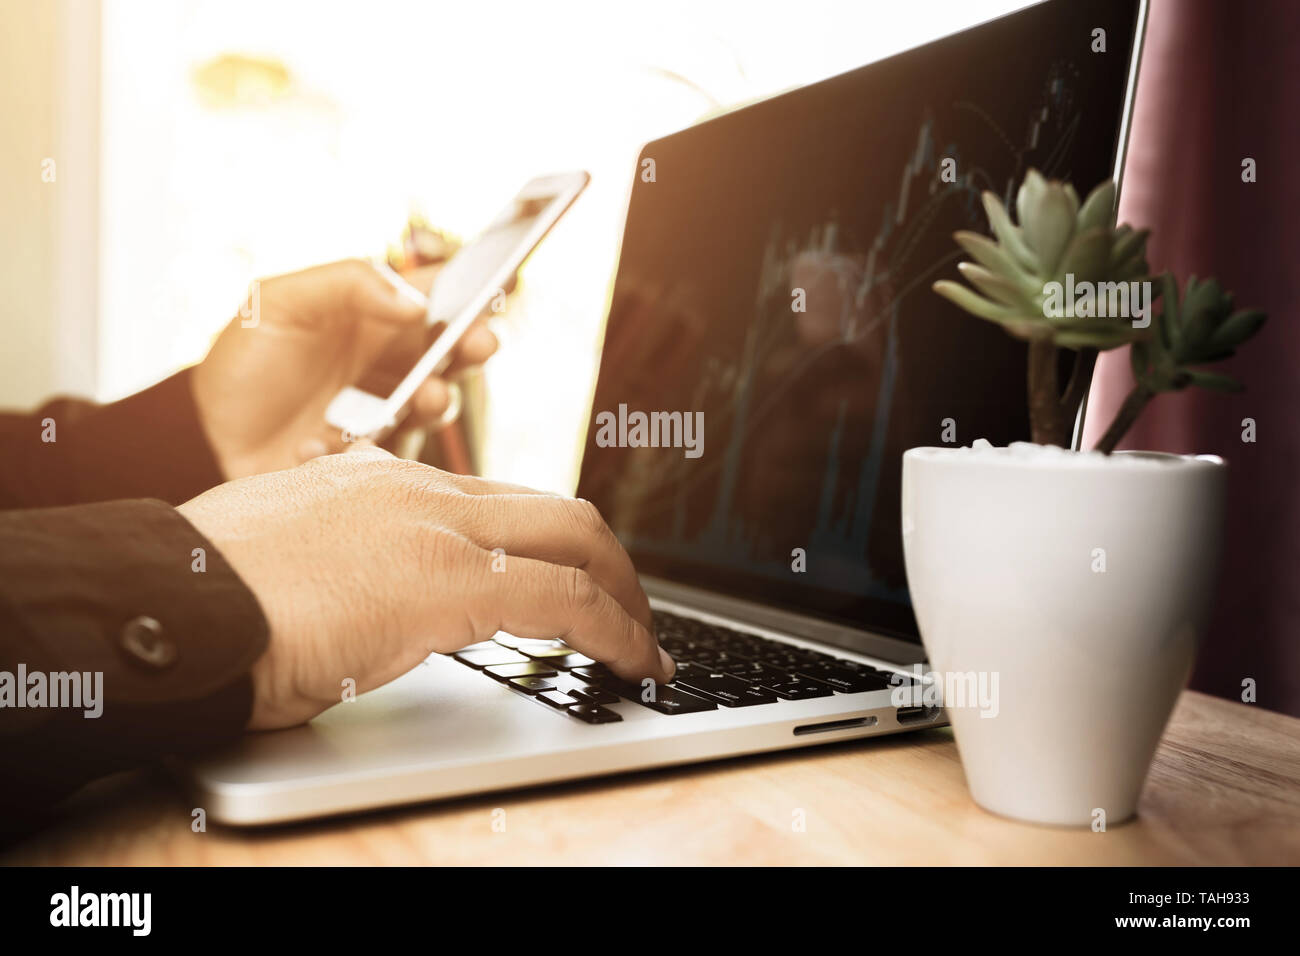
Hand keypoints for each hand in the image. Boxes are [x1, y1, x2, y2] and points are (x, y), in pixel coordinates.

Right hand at [176, 445, 674, 728]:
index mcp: (382, 482)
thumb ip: (342, 556)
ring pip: (576, 539)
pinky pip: (566, 599)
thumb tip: (363, 588)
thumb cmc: (206, 593)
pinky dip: (616, 629)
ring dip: (624, 592)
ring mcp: (438, 528)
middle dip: (608, 558)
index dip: (550, 539)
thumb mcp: (287, 557)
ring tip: (643, 639)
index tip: (571, 574)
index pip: (498, 500)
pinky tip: (636, 659)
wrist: (167, 601)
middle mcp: (420, 491)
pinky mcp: (447, 581)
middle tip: (628, 605)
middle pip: (555, 508)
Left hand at [191, 259, 497, 479]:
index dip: (472, 286)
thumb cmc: (247, 360)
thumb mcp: (280, 302)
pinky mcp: (376, 460)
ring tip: (422, 396)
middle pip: (452, 349)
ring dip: (436, 398)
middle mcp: (391, 363)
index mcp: (375, 316)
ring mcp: (388, 412)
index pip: (436, 294)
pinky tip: (321, 442)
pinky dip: (369, 447)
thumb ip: (348, 284)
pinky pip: (396, 454)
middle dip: (474, 344)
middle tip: (480, 343)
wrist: (207, 436)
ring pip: (436, 403)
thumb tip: (416, 303)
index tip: (499, 282)